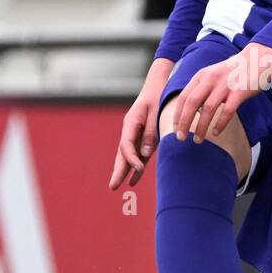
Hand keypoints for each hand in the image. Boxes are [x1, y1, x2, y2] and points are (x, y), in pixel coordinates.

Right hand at [108, 59, 172, 190]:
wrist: (158, 86)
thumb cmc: (158, 97)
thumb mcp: (156, 113)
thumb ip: (151, 133)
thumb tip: (145, 155)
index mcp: (131, 122)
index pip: (127, 145)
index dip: (132, 159)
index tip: (140, 169)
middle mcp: (130, 130)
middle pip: (122, 153)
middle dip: (118, 170)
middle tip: (113, 186)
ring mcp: (135, 135)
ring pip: (127, 156)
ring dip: (123, 171)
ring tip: (116, 186)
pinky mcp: (143, 138)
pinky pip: (138, 155)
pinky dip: (135, 168)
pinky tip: (133, 181)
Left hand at [172, 43, 271, 143]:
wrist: (257, 59)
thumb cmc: (233, 72)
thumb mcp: (213, 75)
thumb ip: (202, 90)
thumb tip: (192, 112)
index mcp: (201, 76)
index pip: (183, 97)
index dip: (177, 115)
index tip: (175, 129)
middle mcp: (210, 79)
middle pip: (191, 103)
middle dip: (184, 122)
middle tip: (181, 138)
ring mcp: (225, 85)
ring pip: (207, 109)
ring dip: (201, 127)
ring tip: (198, 140)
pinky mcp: (239, 91)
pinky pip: (227, 111)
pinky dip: (220, 124)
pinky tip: (216, 132)